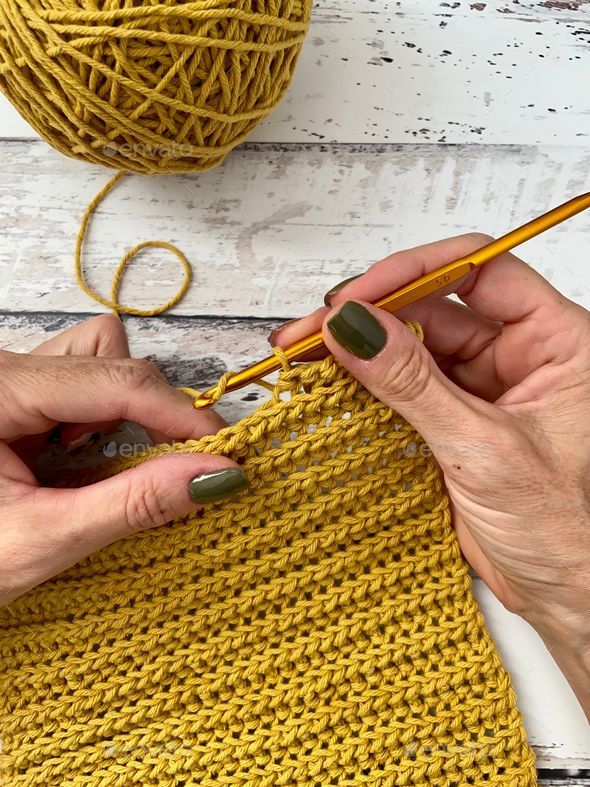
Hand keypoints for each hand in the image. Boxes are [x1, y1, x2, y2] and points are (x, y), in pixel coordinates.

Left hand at [0, 315, 246, 606]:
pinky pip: (78, 379)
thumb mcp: (41, 540)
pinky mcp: (13, 393)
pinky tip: (74, 458)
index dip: (182, 416)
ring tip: (94, 468)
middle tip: (168, 474)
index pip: (116, 380)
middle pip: (111, 357)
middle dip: (151, 416)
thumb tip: (215, 477)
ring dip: (121, 410)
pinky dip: (97, 416)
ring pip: (97, 357)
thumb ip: (132, 504)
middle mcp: (1, 367)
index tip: (228, 455)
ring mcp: (5, 376)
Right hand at [272, 234, 589, 715]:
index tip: (362, 296)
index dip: (416, 272)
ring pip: (412, 341)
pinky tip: (333, 379)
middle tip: (319, 328)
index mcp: (558, 343)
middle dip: (372, 312)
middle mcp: (519, 355)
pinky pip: (403, 382)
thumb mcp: (483, 448)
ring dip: (361, 345)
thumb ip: (414, 385)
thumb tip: (359, 330)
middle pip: (436, 302)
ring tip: (310, 351)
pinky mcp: (451, 415)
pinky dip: (365, 381)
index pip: (481, 272)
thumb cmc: (565, 530)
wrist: (558, 590)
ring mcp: (481, 384)